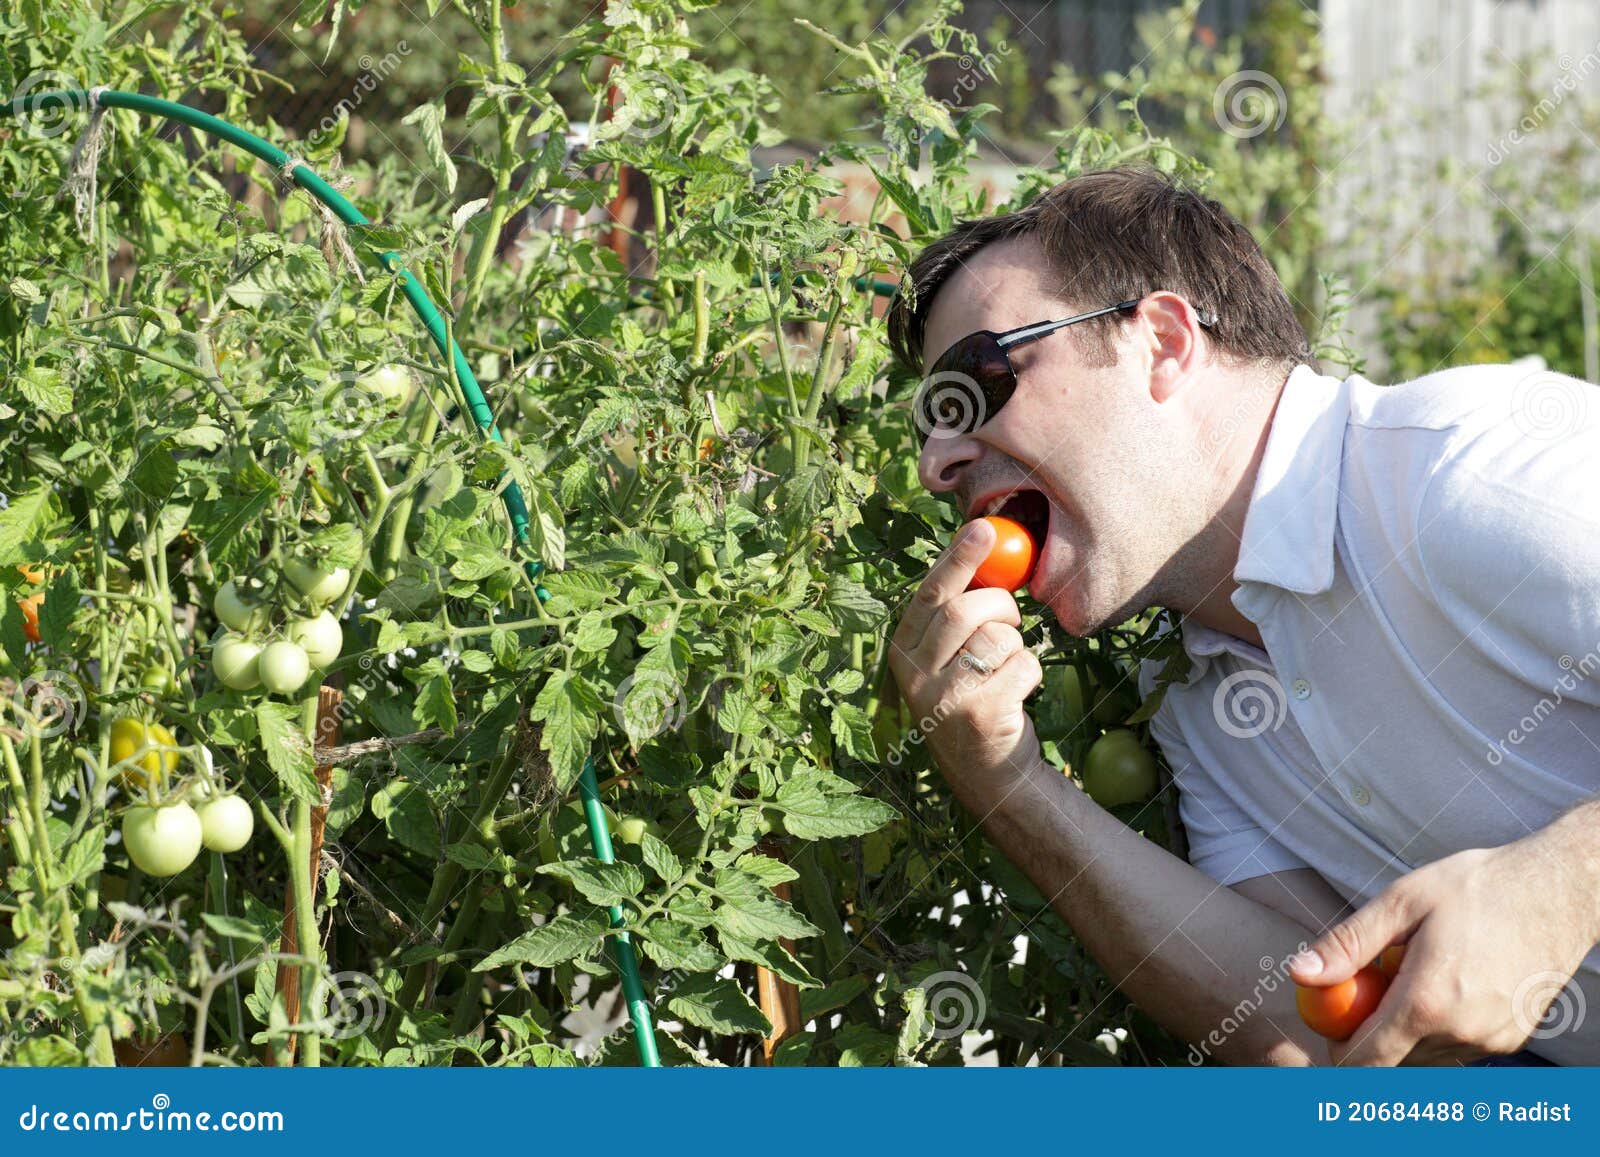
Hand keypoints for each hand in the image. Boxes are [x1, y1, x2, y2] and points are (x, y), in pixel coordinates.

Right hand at [888, 519, 1044, 795]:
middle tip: (1012, 616)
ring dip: (1015, 643)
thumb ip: (957, 611)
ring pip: (996, 638)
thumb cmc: (973, 696)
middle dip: (999, 604)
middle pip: (962, 611)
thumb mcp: (949, 656)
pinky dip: (1030, 671)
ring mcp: (944, 699)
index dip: (958, 558)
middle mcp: (914, 675)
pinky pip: (1021, 666)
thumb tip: (985, 545)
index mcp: (902, 650)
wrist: (987, 771)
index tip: (984, 528)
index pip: (930, 593)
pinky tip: (1017, 691)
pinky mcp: (979, 716)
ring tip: (1007, 664)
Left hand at [1288, 828, 1599, 1064]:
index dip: (1338, 1051)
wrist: (1558, 890)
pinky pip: (1457, 1049)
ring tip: (1410, 977)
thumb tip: (1300, 973)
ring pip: (1426, 1058)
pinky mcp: (1511, 1039)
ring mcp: (1491, 1041)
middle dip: (1370, 1036)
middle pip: (1394, 1062)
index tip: (1327, 1028)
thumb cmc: (1477, 887)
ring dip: (1405, 1032)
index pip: (1366, 1061)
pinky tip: (1442, 984)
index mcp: (1427, 1003)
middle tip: (1368, 989)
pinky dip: (1438, 1029)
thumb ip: (1348, 944)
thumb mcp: (1401, 903)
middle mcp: (1462, 1033)